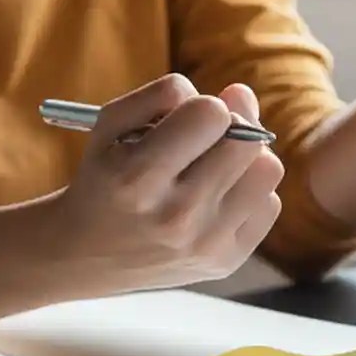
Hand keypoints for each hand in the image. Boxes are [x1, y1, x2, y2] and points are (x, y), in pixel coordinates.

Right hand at [46, 74, 283, 288]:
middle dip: (230, 125)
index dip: (203, 105)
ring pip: (268, 171)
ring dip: (247, 158)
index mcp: (139, 177)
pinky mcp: (225, 262)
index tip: (188, 118)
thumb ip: (165, 94)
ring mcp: (205, 243)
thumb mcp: (111, 124)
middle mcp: (175, 215)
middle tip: (209, 134)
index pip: (211, 113)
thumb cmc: (105, 177)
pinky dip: (250, 192)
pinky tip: (219, 196)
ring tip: (216, 164)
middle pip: (247, 141)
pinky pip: (270, 205)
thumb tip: (240, 94)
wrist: (85, 254)